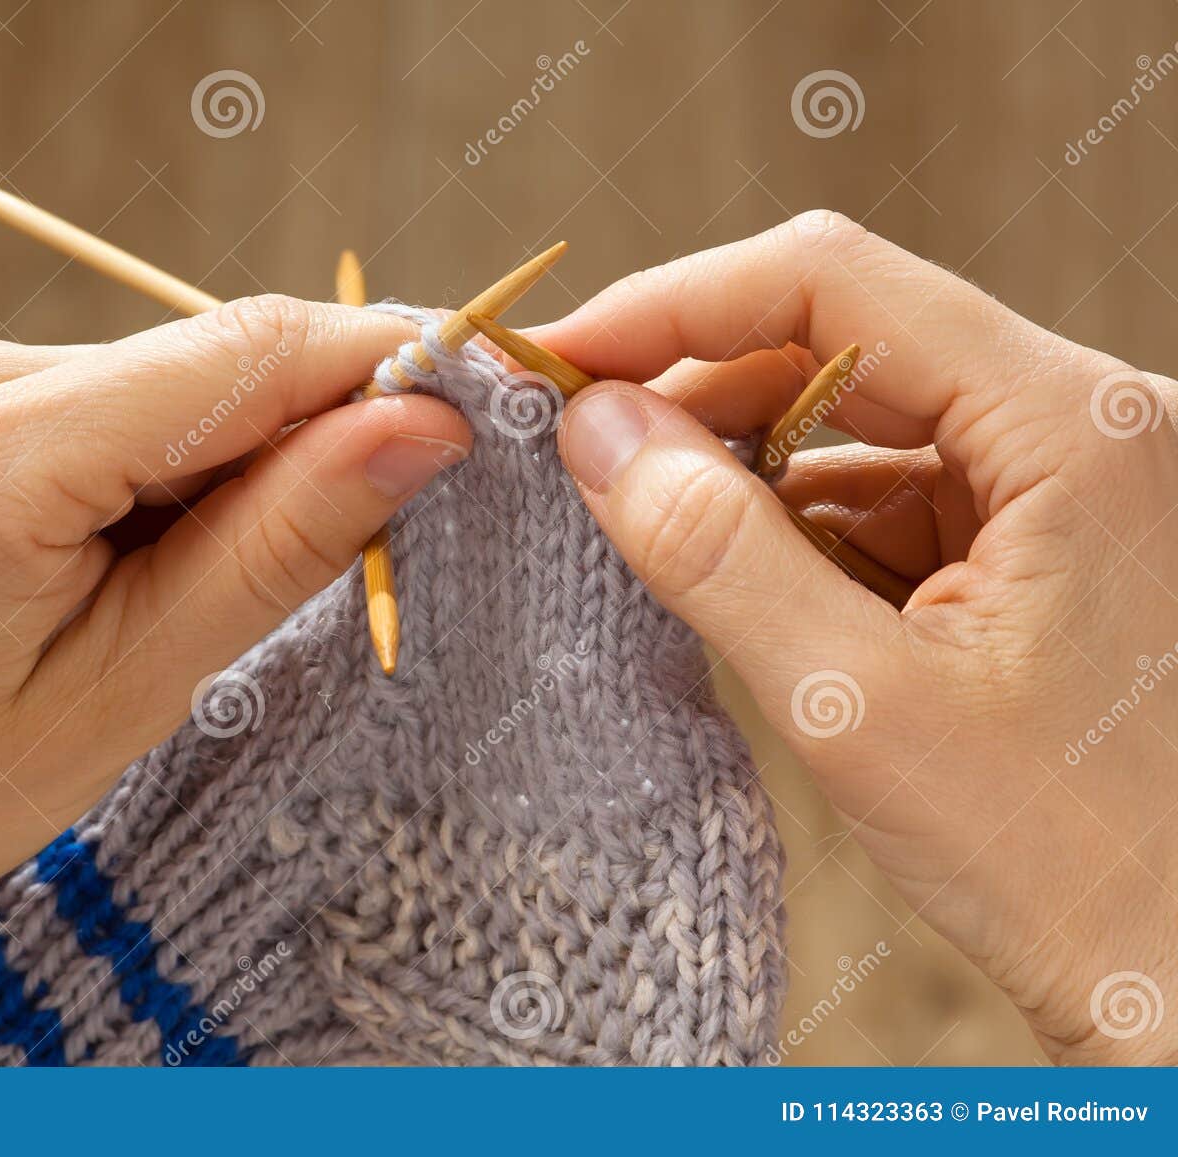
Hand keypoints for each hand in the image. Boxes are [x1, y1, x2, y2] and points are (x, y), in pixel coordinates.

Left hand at [0, 298, 468, 1062]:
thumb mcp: (128, 687)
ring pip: (134, 381)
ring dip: (190, 465)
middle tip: (316, 564)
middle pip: (191, 366)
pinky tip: (78, 564)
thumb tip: (421, 425)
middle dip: (280, 446)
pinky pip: (67, 391)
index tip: (473, 397)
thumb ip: (280, 539)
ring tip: (140, 601)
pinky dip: (116, 461)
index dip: (377, 363)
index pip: (242, 353)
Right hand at [542, 210, 1177, 1064]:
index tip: (561, 361)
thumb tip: (595, 428)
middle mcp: (1085, 423)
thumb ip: (718, 553)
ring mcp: (1066, 482)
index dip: (675, 305)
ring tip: (644, 523)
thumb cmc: (1072, 863)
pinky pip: (890, 491)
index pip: (835, 284)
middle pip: (846, 338)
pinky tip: (737, 576)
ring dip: (744, 464)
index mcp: (1074, 425)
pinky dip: (799, 525)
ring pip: (861, 416)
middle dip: (699, 388)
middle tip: (578, 447)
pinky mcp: (1039, 541)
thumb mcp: (861, 705)